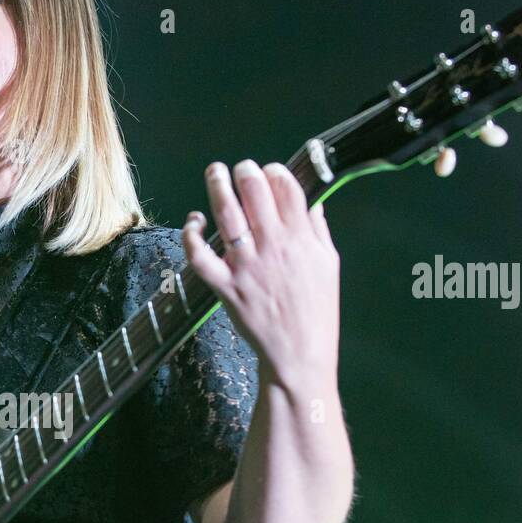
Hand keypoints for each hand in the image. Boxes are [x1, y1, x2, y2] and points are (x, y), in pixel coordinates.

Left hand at [181, 161, 340, 389]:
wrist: (299, 354)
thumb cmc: (316, 311)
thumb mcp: (329, 265)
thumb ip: (318, 231)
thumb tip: (313, 204)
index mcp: (301, 239)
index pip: (286, 187)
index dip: (274, 171)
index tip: (269, 171)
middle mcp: (273, 247)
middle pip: (255, 191)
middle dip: (245, 171)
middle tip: (238, 168)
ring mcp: (247, 265)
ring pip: (227, 215)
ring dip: (217, 186)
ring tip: (215, 173)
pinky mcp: (226, 286)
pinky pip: (200, 256)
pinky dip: (192, 235)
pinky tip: (194, 222)